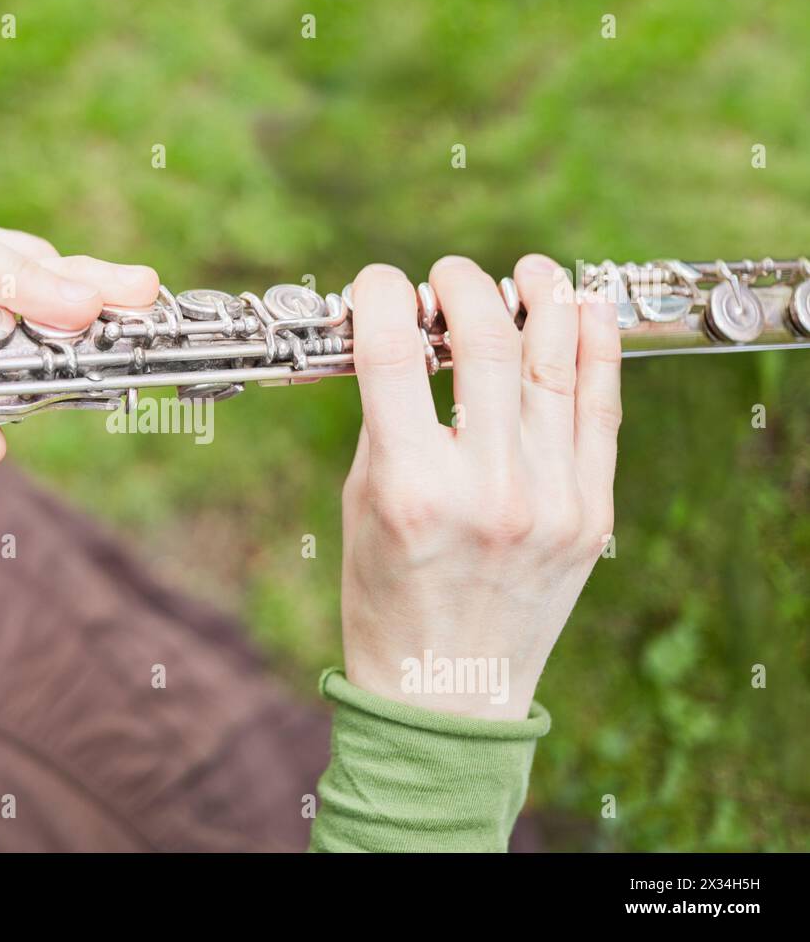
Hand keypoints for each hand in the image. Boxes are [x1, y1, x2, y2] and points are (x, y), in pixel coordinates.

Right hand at [340, 254, 621, 718]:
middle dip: (462, 285)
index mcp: (408, 488)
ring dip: (539, 295)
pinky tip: (583, 308)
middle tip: (448, 279)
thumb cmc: (387, 596)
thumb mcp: (361, 503)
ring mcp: (549, 500)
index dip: (382, 295)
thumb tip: (411, 336)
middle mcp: (485, 488)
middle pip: (484, 339)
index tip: (380, 284)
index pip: (390, 353)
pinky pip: (601, 407)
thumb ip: (386, 418)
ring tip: (527, 272)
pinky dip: (595, 346)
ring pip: (553, 359)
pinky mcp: (592, 513)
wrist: (447, 691)